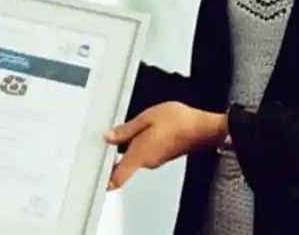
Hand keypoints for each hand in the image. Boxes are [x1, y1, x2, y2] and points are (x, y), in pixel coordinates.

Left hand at [104, 102, 227, 190]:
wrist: (204, 128)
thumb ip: (126, 129)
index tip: (93, 177)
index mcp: (140, 155)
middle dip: (110, 158)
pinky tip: (134, 134)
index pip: (118, 177)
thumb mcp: (147, 118)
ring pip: (134, 158)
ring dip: (124, 150)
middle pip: (123, 167)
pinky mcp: (163, 155)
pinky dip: (136, 146)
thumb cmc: (179, 122)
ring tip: (113, 137)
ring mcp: (156, 159)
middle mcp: (147, 161)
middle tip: (98, 147)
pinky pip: (144, 153)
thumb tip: (109, 137)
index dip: (104, 180)